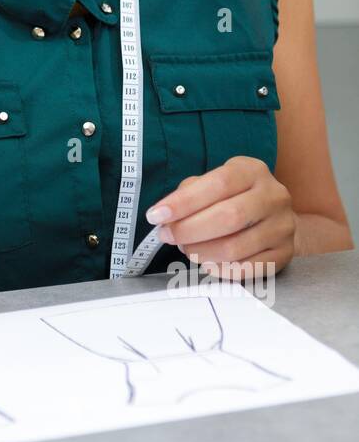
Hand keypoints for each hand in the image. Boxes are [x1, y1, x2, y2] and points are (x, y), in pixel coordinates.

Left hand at [146, 156, 295, 276]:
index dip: (184, 202)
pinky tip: (206, 263)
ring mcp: (282, 226)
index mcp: (253, 171)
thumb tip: (165, 215)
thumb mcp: (213, 184)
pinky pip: (246, 269)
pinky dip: (219, 269)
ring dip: (201, 252)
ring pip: (235, 248)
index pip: (218, 184)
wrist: (274, 218)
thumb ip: (189, 194)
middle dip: (189, 230)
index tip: (156, 215)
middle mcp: (274, 196)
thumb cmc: (234, 199)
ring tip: (187, 249)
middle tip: (168, 236)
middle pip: (228, 217)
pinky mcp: (284, 254)